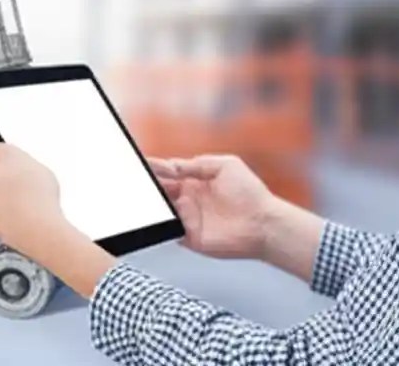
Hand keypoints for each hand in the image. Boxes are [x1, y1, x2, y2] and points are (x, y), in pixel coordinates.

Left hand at [0, 127, 71, 261]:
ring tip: (27, 189)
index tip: (4, 152)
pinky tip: (28, 206)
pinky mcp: (2, 232)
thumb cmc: (28, 195)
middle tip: (20, 169)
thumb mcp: (5, 154)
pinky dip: (13, 209)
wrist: (42, 231)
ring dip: (6, 192)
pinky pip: (4, 214)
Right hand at [149, 154, 277, 260]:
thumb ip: (198, 164)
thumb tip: (173, 164)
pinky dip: (157, 225)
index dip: (153, 167)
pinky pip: (167, 231)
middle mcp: (189, 199)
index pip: (168, 172)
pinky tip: (151, 217)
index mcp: (195, 180)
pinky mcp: (189, 237)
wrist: (263, 223)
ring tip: (139, 196)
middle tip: (134, 180)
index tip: (139, 162)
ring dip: (148, 205)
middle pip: (159, 190)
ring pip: (159, 210)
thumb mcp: (227, 165)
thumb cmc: (250, 192)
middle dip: (146, 185)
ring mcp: (188, 218)